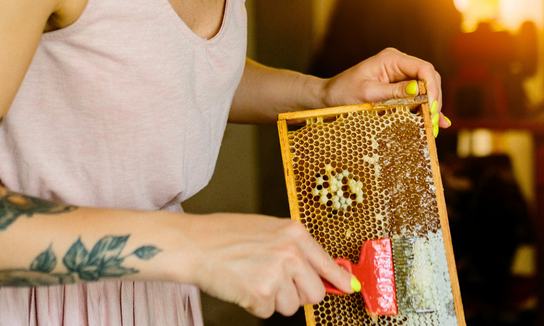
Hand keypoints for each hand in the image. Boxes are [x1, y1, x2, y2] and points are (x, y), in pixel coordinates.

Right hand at [188, 214, 353, 317]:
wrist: (194, 245)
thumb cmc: (225, 235)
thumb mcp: (268, 230)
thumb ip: (294, 249)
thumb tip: (317, 272)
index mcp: (294, 234)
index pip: (327, 263)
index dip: (339, 280)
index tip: (349, 288)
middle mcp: (291, 253)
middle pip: (314, 293)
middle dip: (299, 295)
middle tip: (276, 284)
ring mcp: (277, 274)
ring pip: (291, 306)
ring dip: (273, 300)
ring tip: (253, 279)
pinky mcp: (261, 294)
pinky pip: (268, 312)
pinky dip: (255, 305)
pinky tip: (242, 286)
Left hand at [319, 48, 449, 130]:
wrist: (328, 97)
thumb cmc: (343, 92)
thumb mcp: (367, 93)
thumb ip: (394, 92)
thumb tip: (418, 89)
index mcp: (391, 59)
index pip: (423, 68)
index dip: (431, 87)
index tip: (431, 107)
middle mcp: (398, 64)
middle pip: (428, 78)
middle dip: (434, 99)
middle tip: (433, 121)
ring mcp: (399, 75)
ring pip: (426, 87)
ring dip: (432, 106)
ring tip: (435, 126)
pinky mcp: (399, 88)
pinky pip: (418, 96)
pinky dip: (427, 108)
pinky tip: (438, 121)